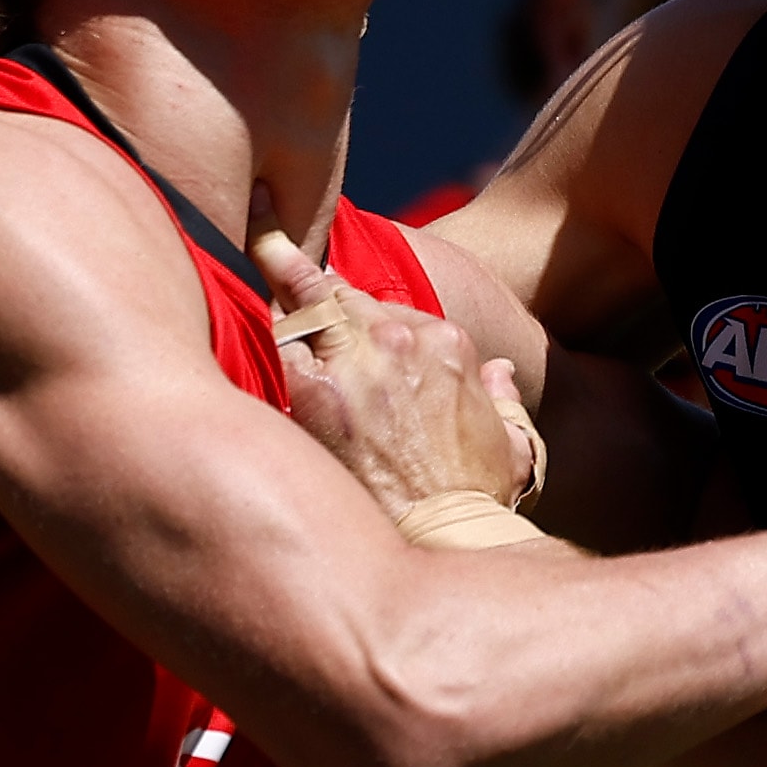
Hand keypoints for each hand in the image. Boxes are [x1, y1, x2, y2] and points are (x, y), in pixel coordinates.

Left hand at [250, 226, 535, 517]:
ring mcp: (358, 359)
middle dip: (321, 286)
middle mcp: (403, 338)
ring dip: (288, 281)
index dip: (365, 310)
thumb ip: (505, 400)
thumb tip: (501, 373)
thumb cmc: (479, 496)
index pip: (393, 309)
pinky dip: (270, 325)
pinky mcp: (314, 389)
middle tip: (280, 249)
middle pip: (347, 297)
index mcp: (448, 343)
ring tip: (262, 237)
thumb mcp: (515, 444)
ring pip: (312, 303)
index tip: (344, 302)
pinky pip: (281, 342)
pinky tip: (252, 306)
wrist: (444, 529)